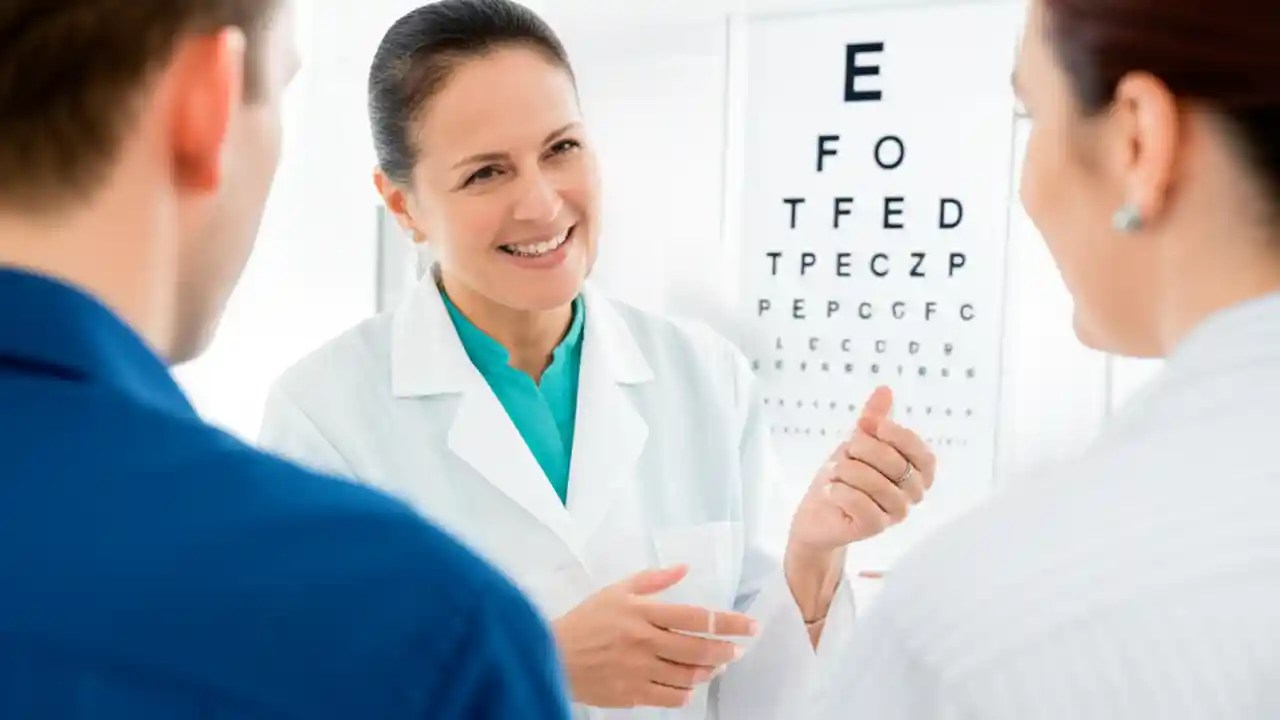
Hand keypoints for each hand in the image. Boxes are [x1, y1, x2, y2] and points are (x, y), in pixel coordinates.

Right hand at [552, 565, 759, 708]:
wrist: (552, 655)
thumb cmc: (585, 621)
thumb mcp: (616, 591)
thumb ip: (652, 580)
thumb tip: (684, 568)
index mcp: (643, 614)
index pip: (697, 618)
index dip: (729, 623)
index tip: (750, 627)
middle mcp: (645, 643)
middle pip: (699, 650)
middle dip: (726, 650)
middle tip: (737, 649)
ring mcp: (640, 671)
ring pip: (689, 676)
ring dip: (708, 671)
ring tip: (715, 665)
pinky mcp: (632, 695)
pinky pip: (671, 697)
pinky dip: (686, 691)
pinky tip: (689, 683)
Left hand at [788, 386, 937, 554]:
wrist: (819, 512)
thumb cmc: (845, 476)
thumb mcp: (858, 442)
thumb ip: (873, 419)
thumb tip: (884, 389)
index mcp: (916, 472)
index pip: (922, 453)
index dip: (898, 436)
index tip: (871, 424)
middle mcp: (912, 494)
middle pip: (896, 465)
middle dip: (864, 451)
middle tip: (845, 451)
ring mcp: (895, 513)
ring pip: (877, 485)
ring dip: (848, 471)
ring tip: (834, 471)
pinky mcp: (874, 528)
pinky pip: (863, 506)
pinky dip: (841, 492)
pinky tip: (830, 489)